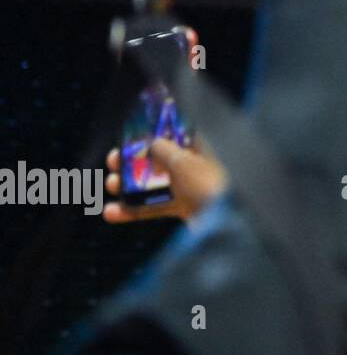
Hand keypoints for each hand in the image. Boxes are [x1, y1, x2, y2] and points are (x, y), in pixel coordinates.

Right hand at [104, 139, 227, 223]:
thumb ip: (163, 149)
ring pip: (156, 183)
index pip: (177, 131)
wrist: (228, 223)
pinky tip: (111, 212)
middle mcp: (198, 164)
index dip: (154, 131)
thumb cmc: (208, 185)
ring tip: (110, 184)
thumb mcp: (182, 161)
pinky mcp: (186, 208)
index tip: (132, 134)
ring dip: (130, 184)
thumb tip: (152, 143)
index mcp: (202, 146)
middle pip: (161, 158)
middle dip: (134, 160)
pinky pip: (156, 206)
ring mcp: (192, 187)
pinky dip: (134, 209)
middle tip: (114, 160)